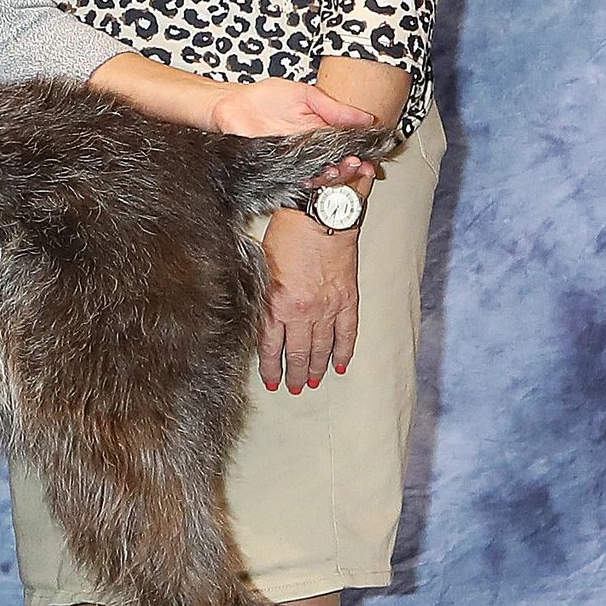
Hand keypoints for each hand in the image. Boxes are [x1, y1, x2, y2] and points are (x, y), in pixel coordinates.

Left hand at [209, 76, 384, 186]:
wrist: (231, 103)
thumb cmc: (266, 97)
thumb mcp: (307, 96)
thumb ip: (334, 109)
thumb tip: (367, 118)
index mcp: (320, 134)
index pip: (346, 150)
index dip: (360, 158)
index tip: (372, 162)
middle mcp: (308, 152)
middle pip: (334, 167)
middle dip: (348, 169)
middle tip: (356, 164)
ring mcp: (290, 162)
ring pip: (315, 176)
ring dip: (328, 176)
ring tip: (337, 169)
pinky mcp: (273, 167)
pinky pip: (290, 179)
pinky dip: (302, 180)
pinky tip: (312, 177)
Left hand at [260, 208, 359, 392]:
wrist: (320, 216)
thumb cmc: (286, 234)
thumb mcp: (261, 267)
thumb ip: (261, 296)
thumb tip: (259, 319)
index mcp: (276, 304)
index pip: (270, 348)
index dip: (270, 369)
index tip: (271, 382)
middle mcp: (302, 312)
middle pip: (297, 353)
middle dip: (294, 375)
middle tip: (294, 389)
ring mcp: (327, 308)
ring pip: (321, 348)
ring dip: (317, 368)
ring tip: (313, 383)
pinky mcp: (347, 300)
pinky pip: (347, 334)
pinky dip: (344, 352)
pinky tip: (341, 366)